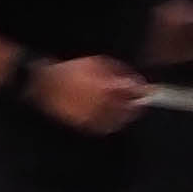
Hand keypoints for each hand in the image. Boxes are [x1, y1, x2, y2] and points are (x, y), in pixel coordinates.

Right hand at [31, 54, 149, 134]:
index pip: (130, 92)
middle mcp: (101, 104)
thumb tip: (133, 79)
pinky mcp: (83, 124)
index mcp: (105, 88)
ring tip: (129, 112)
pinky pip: (102, 128)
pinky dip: (111, 125)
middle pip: (127, 108)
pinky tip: (113, 121)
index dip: (141, 91)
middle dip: (136, 105)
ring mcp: (92, 116)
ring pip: (116, 120)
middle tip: (140, 102)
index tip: (145, 90)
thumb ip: (117, 70)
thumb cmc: (71, 70)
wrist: (47, 83)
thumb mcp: (96, 63)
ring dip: (125, 116)